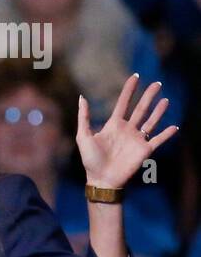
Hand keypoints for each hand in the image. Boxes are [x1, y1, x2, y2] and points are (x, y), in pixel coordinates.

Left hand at [77, 74, 177, 188]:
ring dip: (159, 111)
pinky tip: (175, 126)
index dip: (129, 90)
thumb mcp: (84, 136)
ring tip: (166, 100)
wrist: (101, 179)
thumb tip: (82, 97)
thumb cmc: (90, 160)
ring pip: (151, 121)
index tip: (136, 77)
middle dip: (148, 96)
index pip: (123, 103)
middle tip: (157, 83)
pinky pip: (158, 140)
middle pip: (140, 109)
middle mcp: (127, 130)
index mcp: (113, 125)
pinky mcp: (145, 150)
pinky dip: (167, 134)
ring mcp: (137, 139)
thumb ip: (84, 117)